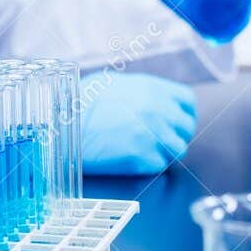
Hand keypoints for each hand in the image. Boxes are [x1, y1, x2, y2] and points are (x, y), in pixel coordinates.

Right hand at [80, 72, 197, 175]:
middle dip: (175, 134)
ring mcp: (153, 135)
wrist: (62, 128)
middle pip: (186, 128)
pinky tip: (130, 159)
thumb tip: (151, 98)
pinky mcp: (143, 158)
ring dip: (165, 152)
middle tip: (158, 140)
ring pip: (178, 150)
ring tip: (144, 151)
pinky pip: (159, 166)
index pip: (188, 101)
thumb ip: (140, 91)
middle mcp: (159, 110)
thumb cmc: (80, 105)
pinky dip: (148, 165)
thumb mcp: (112, 84)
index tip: (177, 122)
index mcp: (153, 89)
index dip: (184, 113)